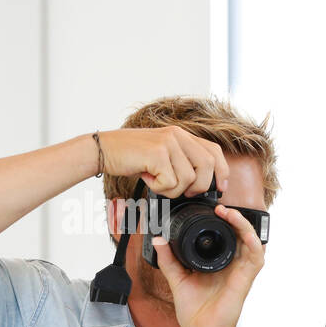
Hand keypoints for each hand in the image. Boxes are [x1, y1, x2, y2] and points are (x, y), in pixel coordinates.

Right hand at [99, 126, 229, 197]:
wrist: (102, 150)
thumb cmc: (132, 157)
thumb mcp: (163, 154)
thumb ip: (183, 161)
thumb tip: (205, 183)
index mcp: (182, 134)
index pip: (214, 151)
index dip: (222, 171)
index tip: (220, 188)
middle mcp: (177, 135)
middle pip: (207, 166)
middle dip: (200, 186)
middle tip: (184, 192)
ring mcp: (167, 142)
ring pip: (188, 178)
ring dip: (173, 189)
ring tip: (156, 180)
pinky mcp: (157, 153)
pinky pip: (171, 182)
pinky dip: (159, 188)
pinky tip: (147, 178)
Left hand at [151, 204, 263, 326]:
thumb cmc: (195, 312)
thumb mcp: (177, 278)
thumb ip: (169, 259)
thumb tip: (158, 239)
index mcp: (219, 263)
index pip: (227, 236)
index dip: (224, 220)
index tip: (211, 209)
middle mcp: (233, 264)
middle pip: (241, 234)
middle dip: (234, 217)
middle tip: (219, 207)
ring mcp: (241, 271)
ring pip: (251, 240)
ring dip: (243, 225)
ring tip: (228, 213)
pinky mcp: (246, 279)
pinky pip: (256, 257)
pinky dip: (253, 243)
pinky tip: (244, 234)